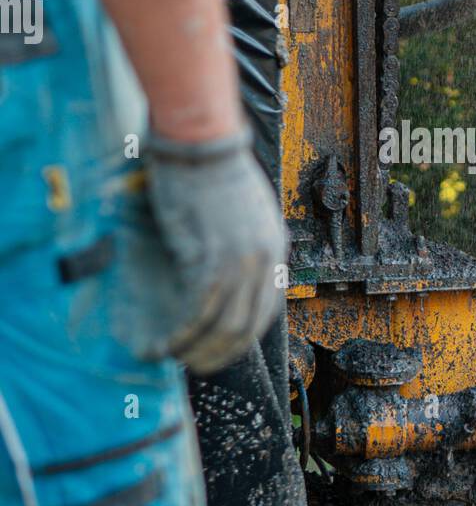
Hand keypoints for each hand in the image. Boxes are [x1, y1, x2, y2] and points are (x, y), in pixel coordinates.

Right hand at [144, 127, 285, 374]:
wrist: (200, 141)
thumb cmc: (211, 168)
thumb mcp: (241, 212)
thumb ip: (240, 243)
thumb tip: (222, 271)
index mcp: (275, 247)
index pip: (267, 308)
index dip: (242, 335)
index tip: (220, 348)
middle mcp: (265, 259)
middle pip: (248, 325)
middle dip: (222, 352)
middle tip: (198, 364)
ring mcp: (241, 260)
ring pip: (225, 325)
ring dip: (200, 348)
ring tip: (178, 358)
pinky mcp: (212, 257)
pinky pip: (201, 310)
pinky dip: (186, 332)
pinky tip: (170, 341)